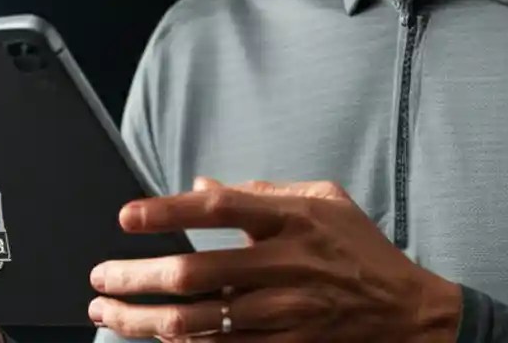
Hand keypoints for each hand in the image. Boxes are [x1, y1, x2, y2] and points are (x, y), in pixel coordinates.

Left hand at [87, 178, 461, 341]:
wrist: (407, 313)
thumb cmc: (359, 248)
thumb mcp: (325, 200)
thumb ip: (263, 190)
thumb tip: (201, 181)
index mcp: (292, 220)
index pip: (219, 210)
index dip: (168, 211)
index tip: (126, 216)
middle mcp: (284, 266)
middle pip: (194, 273)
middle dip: (136, 276)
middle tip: (100, 275)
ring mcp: (283, 313)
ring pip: (197, 321)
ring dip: (142, 318)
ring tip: (107, 309)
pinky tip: (153, 338)